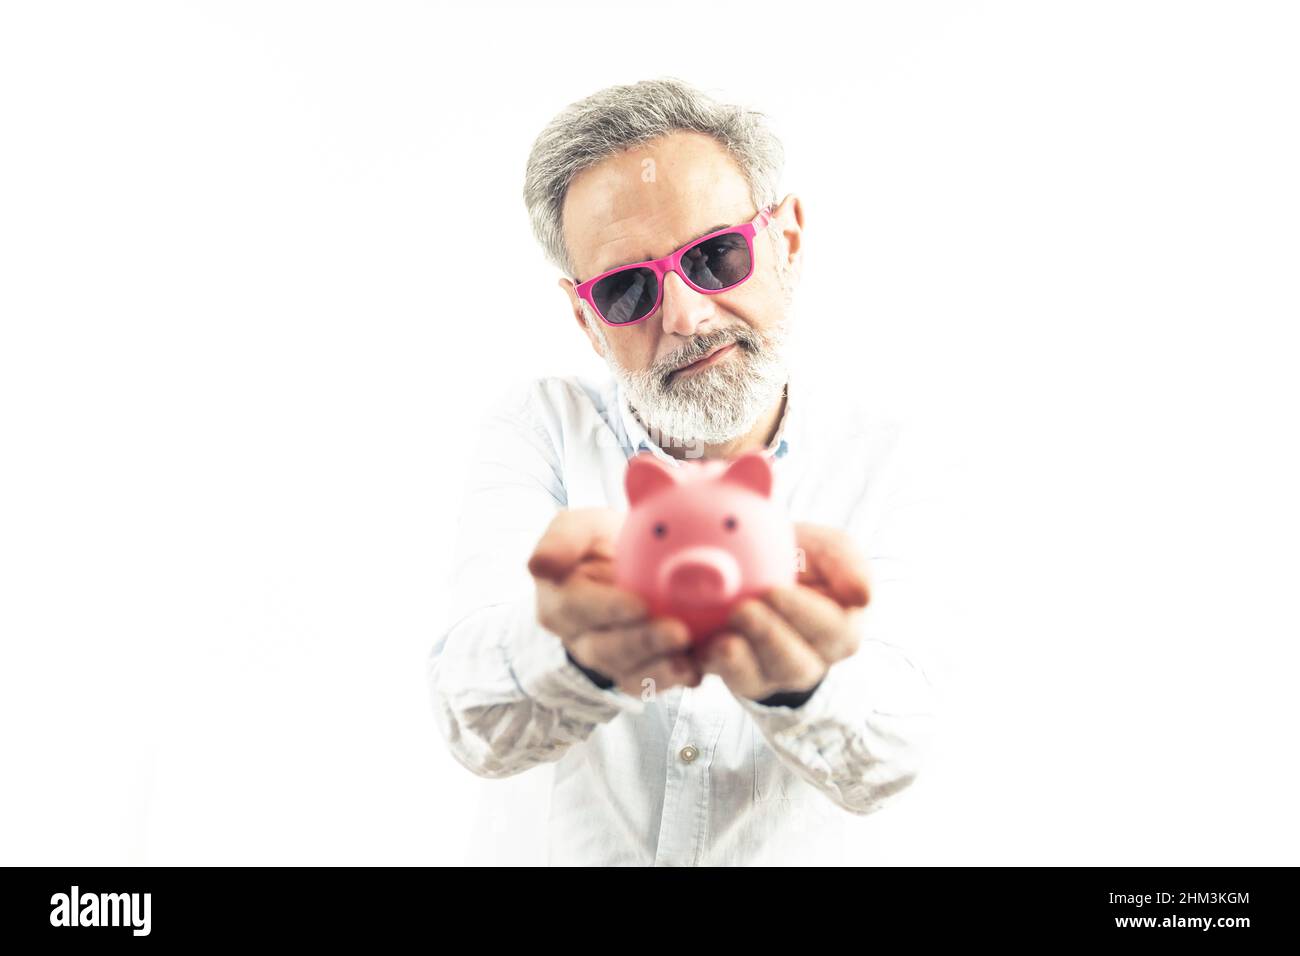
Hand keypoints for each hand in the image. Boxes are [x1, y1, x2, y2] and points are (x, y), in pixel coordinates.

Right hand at [527, 508, 701, 695]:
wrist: (633, 565)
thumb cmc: (602, 543)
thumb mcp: (581, 527)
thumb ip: (562, 539)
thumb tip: (537, 564)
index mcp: (559, 601)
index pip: (575, 608)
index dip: (607, 609)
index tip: (640, 604)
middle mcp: (579, 637)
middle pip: (604, 648)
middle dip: (642, 643)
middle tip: (678, 632)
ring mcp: (607, 660)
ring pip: (627, 672)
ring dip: (660, 668)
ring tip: (689, 658)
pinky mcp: (634, 673)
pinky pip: (649, 684)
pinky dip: (673, 680)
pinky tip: (696, 671)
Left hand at [696, 522, 869, 701]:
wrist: (755, 571)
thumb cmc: (800, 561)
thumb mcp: (826, 549)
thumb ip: (847, 563)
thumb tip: (863, 595)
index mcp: (842, 628)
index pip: (833, 630)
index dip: (802, 614)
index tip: (773, 590)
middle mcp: (813, 659)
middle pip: (796, 663)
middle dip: (768, 636)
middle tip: (743, 608)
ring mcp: (776, 674)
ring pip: (764, 678)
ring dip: (742, 655)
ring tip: (725, 627)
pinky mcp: (743, 678)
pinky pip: (732, 682)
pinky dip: (717, 664)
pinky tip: (709, 643)